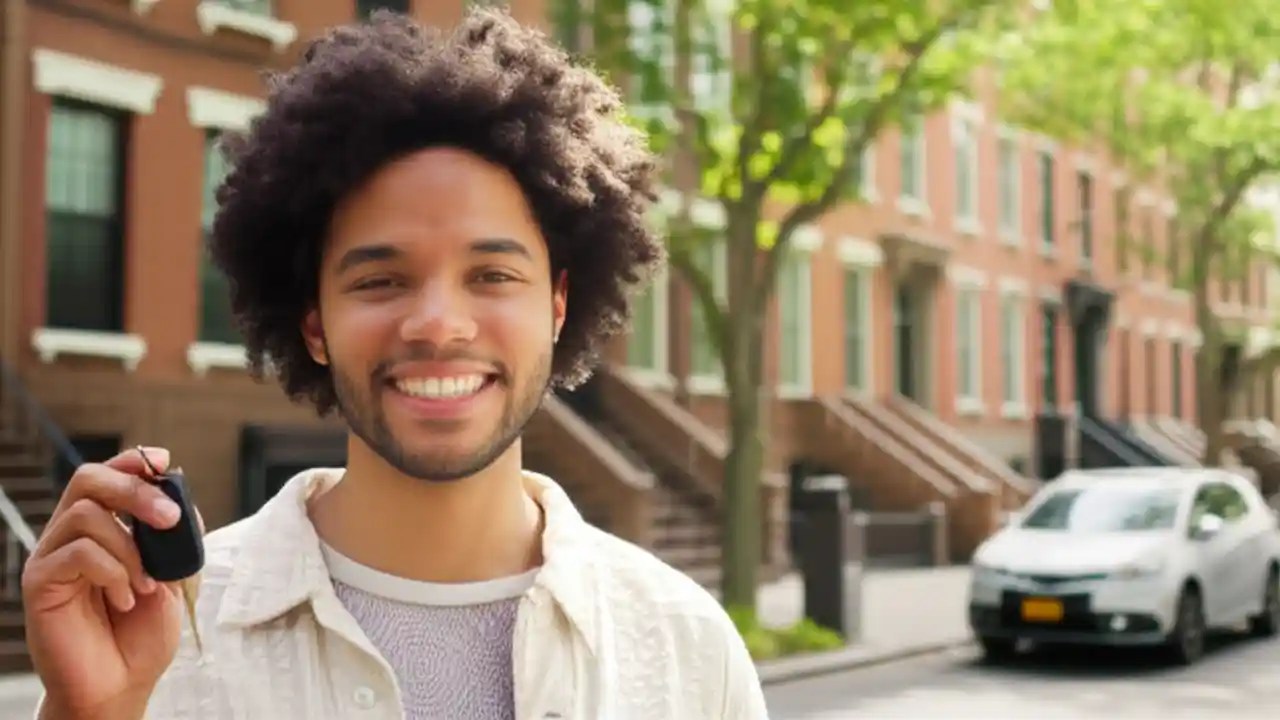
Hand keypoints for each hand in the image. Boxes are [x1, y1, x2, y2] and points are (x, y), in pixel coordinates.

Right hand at [23, 447, 201, 718]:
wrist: (121, 684)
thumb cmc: (142, 633)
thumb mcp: (173, 577)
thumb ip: (175, 538)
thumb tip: (181, 497)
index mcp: (102, 529)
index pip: (106, 476)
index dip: (133, 462)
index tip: (166, 463)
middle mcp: (71, 536)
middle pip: (88, 480)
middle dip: (135, 490)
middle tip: (169, 518)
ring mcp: (52, 557)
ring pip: (85, 515)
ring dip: (130, 547)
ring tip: (148, 583)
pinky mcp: (40, 583)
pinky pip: (77, 553)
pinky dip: (113, 571)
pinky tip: (126, 598)